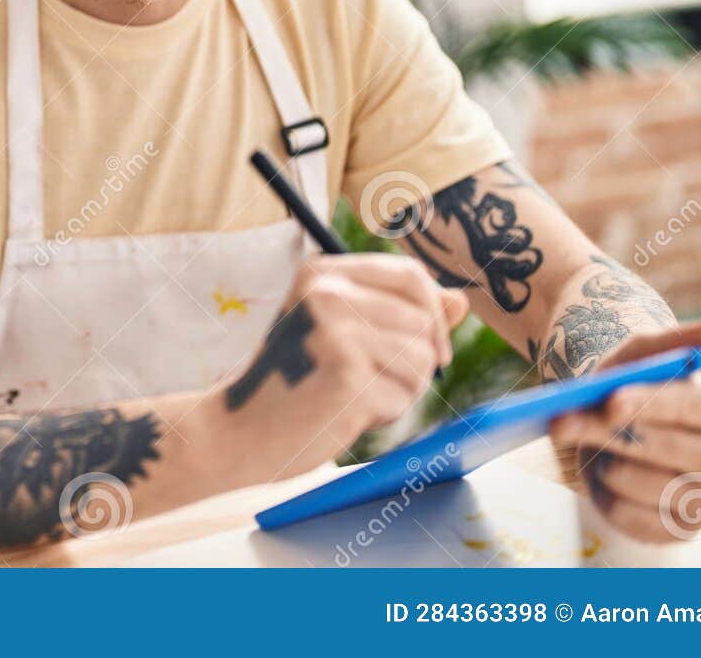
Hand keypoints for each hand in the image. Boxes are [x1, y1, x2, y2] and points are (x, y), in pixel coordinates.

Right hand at [223, 253, 467, 479]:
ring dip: (402, 388)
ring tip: (352, 394)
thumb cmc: (295, 381)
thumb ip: (398, 312)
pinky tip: (345, 411)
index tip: (433, 351)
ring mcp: (335, 330)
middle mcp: (327, 291)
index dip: (435, 314)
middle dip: (417, 361)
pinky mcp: (345, 372)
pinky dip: (386, 411)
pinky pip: (406, 393)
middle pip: (425, 322)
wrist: (238, 430)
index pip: (412, 276)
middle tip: (368, 380)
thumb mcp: (341, 330)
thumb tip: (462, 300)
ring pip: (423, 359)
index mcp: (322, 271)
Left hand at [550, 318, 700, 543]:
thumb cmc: (628, 384)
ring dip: (602, 463)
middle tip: (560, 422)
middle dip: (604, 433)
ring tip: (592, 447)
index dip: (649, 406)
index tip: (610, 403)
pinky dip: (605, 497)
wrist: (609, 422)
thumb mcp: (638, 355)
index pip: (690, 408)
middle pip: (660, 448)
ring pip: (641, 485)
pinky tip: (602, 476)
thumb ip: (673, 343)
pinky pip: (632, 518)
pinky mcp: (677, 528)